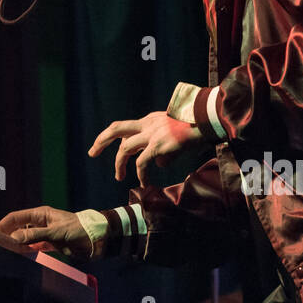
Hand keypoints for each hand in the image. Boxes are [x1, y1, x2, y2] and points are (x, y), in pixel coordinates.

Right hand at [0, 205, 90, 257]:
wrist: (96, 239)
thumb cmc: (78, 230)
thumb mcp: (55, 233)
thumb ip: (34, 236)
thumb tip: (13, 239)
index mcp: (40, 214)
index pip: (16, 217)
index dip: (3, 225)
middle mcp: (40, 223)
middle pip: (18, 228)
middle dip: (8, 235)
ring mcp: (45, 234)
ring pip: (25, 239)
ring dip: (17, 245)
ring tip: (6, 253)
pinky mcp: (50, 244)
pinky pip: (34, 247)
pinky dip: (27, 251)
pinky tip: (20, 257)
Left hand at [88, 110, 203, 184]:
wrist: (209, 119)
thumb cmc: (198, 126)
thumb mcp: (176, 134)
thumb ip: (165, 149)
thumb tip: (159, 164)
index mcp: (151, 119)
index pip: (128, 128)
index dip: (119, 140)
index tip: (115, 150)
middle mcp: (148, 124)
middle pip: (116, 128)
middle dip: (101, 140)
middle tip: (92, 152)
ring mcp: (153, 133)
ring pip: (125, 148)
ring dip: (119, 164)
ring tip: (119, 177)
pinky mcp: (159, 145)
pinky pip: (142, 163)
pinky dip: (140, 175)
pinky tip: (144, 183)